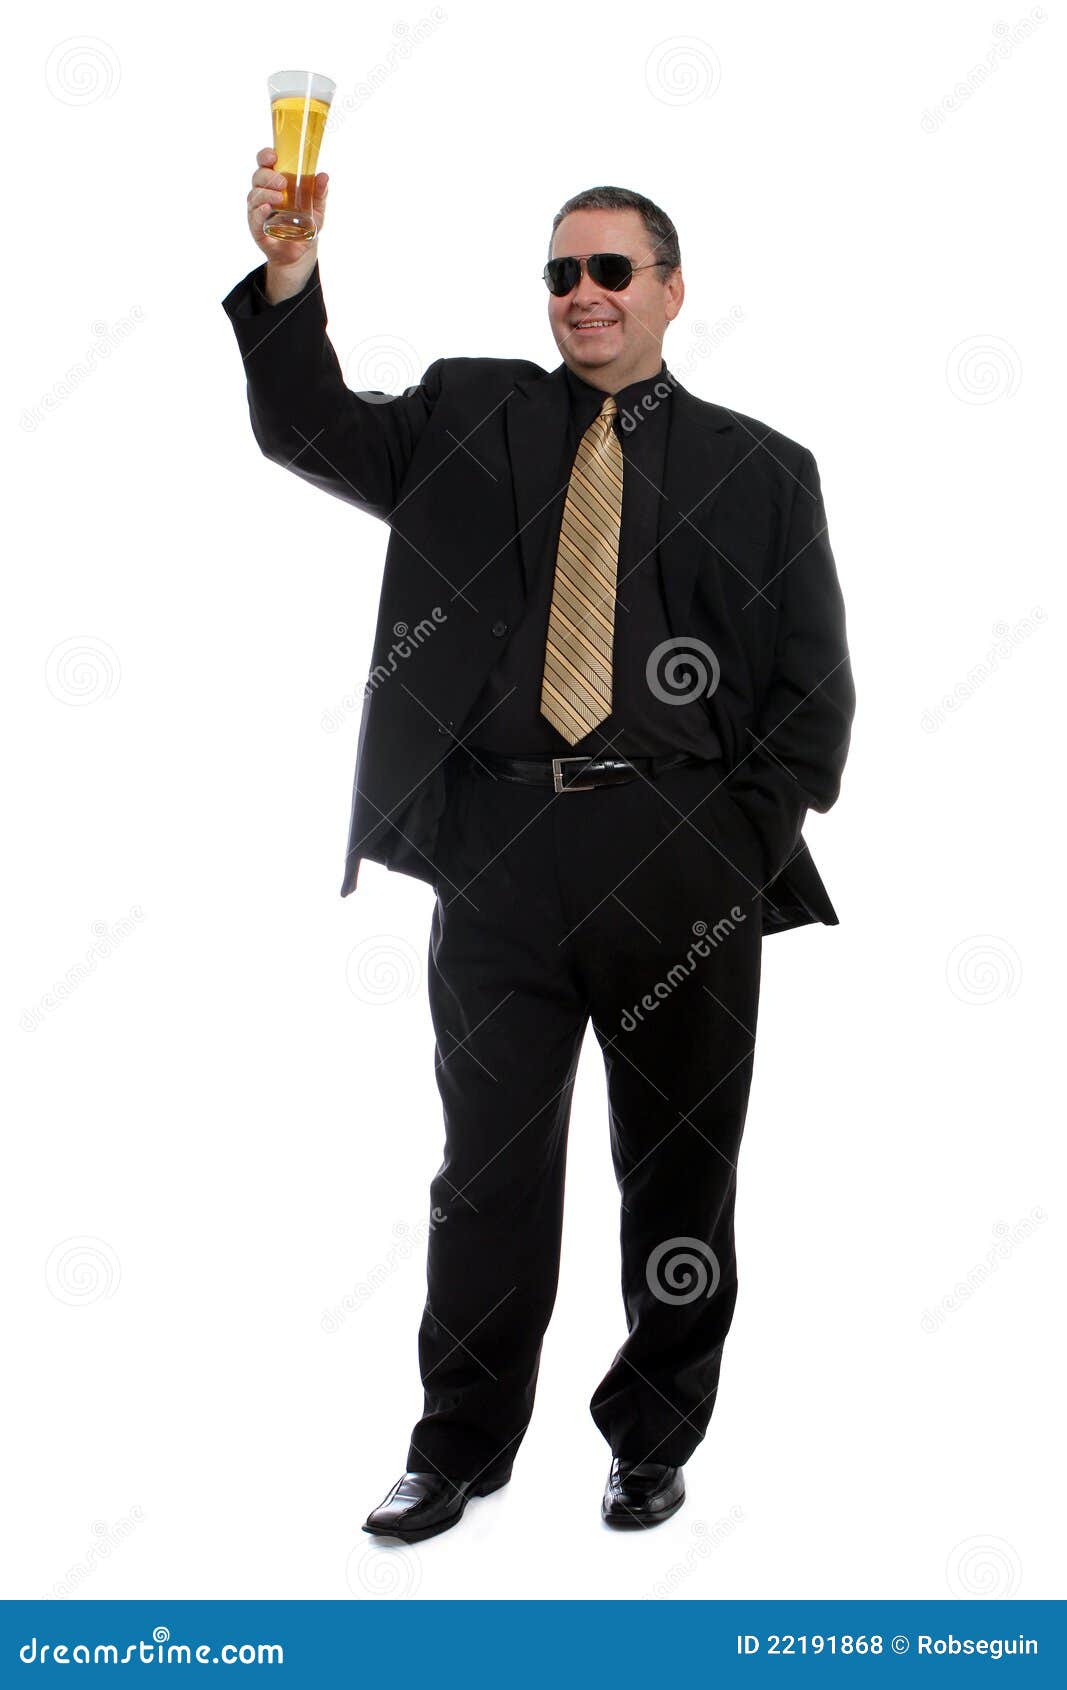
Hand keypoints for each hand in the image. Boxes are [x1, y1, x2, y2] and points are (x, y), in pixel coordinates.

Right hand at [246, 146, 327, 294]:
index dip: (265, 156)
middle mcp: (264, 193)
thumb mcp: (317, 209)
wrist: (300, 252)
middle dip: (268, 176)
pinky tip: (267, 209)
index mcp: (276, 182)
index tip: (273, 156)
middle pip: (258, 177)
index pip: (264, 163)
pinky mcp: (256, 227)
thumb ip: (320, 193)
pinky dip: (259, 212)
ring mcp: (258, 210)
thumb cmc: (305, 225)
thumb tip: (324, 176)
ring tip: (280, 198)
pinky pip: (254, 216)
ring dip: (266, 194)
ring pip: (254, 195)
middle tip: (283, 182)